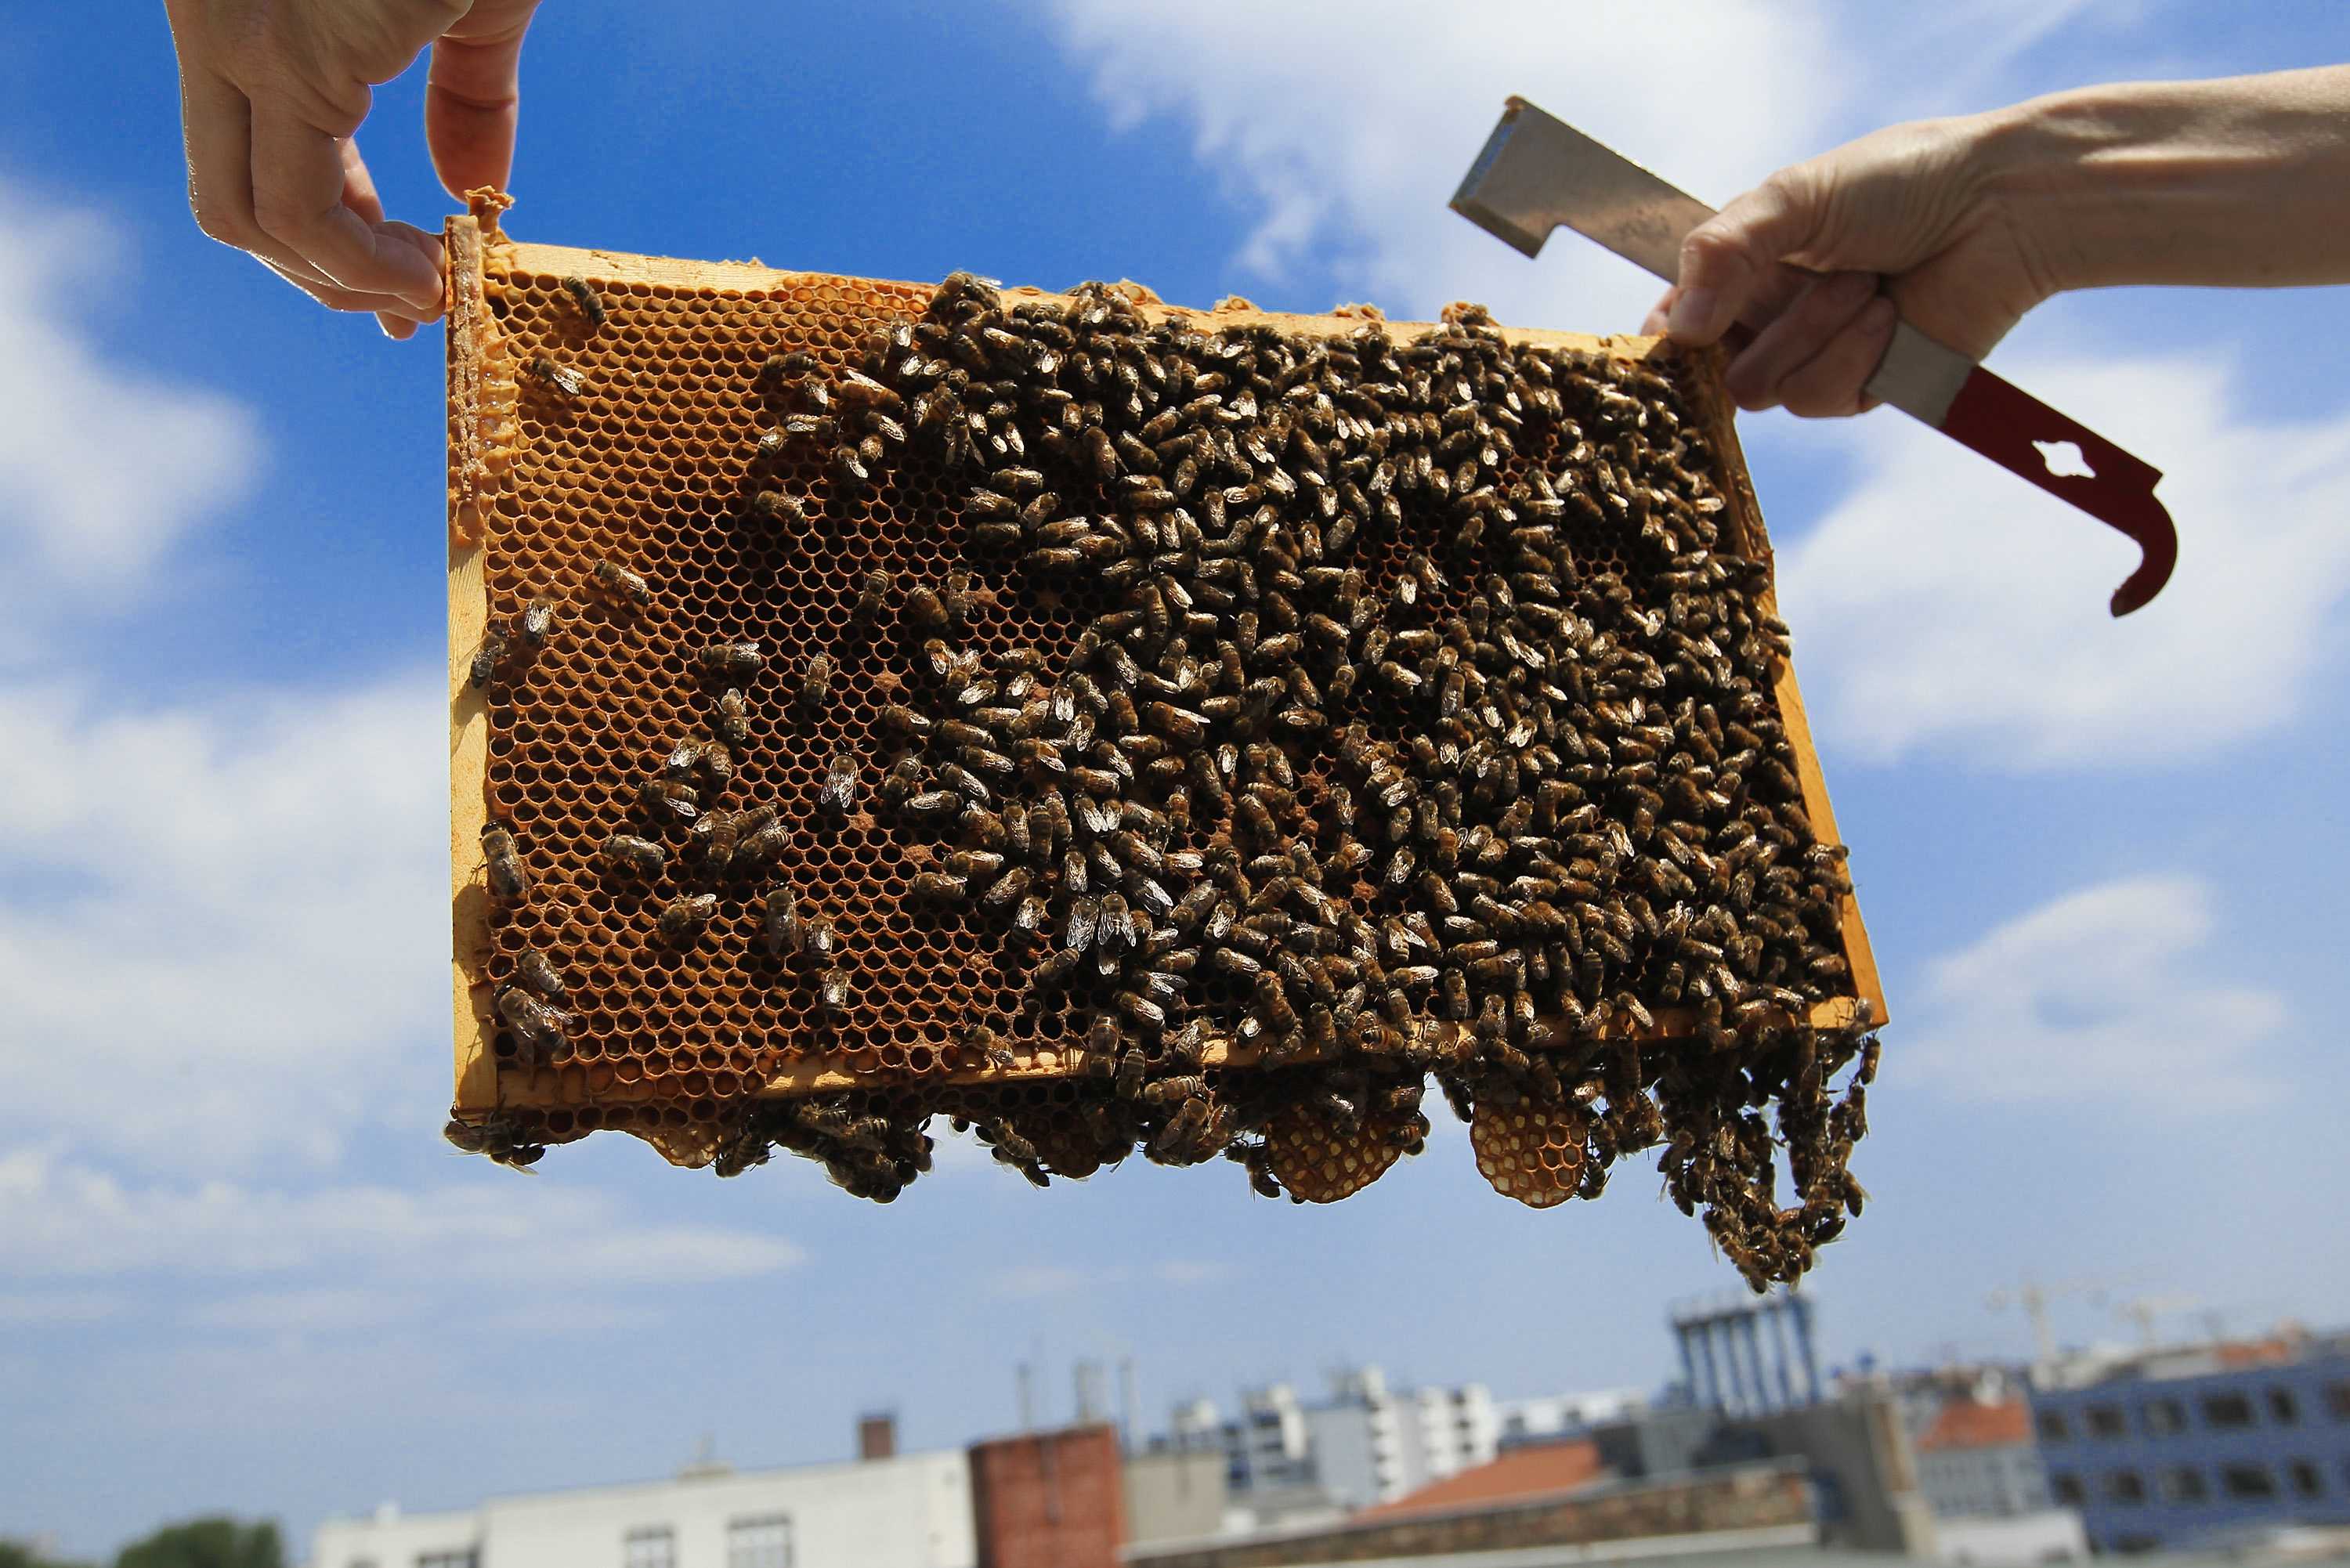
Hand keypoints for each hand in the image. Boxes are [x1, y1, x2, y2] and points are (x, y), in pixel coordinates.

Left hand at [164, 0, 541, 339]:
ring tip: (426, 291)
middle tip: (410, 304)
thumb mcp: (473, 10)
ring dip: (343, 282)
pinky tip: (422, 271)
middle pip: (229, 202)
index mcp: (247, 6)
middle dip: (322, 277)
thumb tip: (471, 189)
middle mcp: (216, 21)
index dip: (325, 236)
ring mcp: (235, 37)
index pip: (248, 151)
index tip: (403, 278)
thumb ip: (470, 100)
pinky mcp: (281, 57)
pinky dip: (357, 263)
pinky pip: (296, 209)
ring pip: (248, 219)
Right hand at [1642, 114, 2059, 417]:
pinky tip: (1890, 315)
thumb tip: (1675, 328)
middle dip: (1761, 323)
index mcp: (1748, 264)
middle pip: (1714, 369)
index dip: (1668, 338)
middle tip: (1814, 277)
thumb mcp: (1793, 196)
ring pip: (1765, 388)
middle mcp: (1775, 314)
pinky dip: (1852, 355)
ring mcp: (1817, 355)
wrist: (2001, 210)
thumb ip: (1721, 252)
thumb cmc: (1903, 182)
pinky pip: (1819, 399)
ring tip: (1868, 284)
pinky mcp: (1861, 388)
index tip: (1671, 337)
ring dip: (1814, 332)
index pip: (1678, 320)